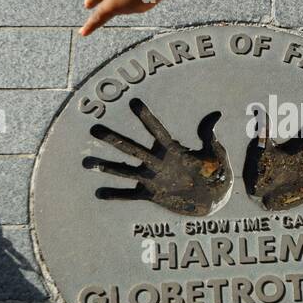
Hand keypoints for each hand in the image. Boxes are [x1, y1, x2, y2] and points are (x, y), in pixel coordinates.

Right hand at [83, 98, 230, 215]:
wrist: (214, 199)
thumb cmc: (216, 173)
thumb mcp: (216, 153)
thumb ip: (210, 136)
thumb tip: (215, 115)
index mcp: (172, 150)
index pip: (156, 131)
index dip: (146, 118)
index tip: (133, 102)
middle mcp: (157, 162)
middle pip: (132, 149)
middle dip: (114, 140)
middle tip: (94, 129)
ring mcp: (152, 178)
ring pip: (125, 171)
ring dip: (107, 167)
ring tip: (86, 163)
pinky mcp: (152, 195)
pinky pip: (130, 195)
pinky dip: (116, 195)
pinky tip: (99, 193)